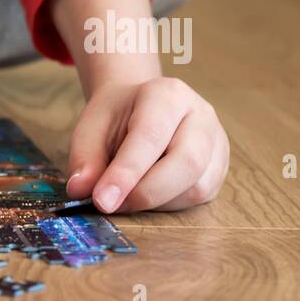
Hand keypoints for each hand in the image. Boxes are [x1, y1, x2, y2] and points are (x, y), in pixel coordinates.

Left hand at [66, 76, 227, 212]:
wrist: (141, 107)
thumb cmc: (117, 118)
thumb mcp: (91, 128)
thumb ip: (84, 158)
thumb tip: (80, 190)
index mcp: (167, 95)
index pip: (149, 137)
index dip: (126, 173)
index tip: (102, 200)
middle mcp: (201, 115)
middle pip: (186, 163)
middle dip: (146, 193)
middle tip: (112, 205)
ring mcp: (217, 141)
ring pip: (197, 186)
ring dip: (157, 202)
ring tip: (128, 193)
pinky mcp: (220, 167)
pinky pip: (200, 196)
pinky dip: (170, 204)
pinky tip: (148, 191)